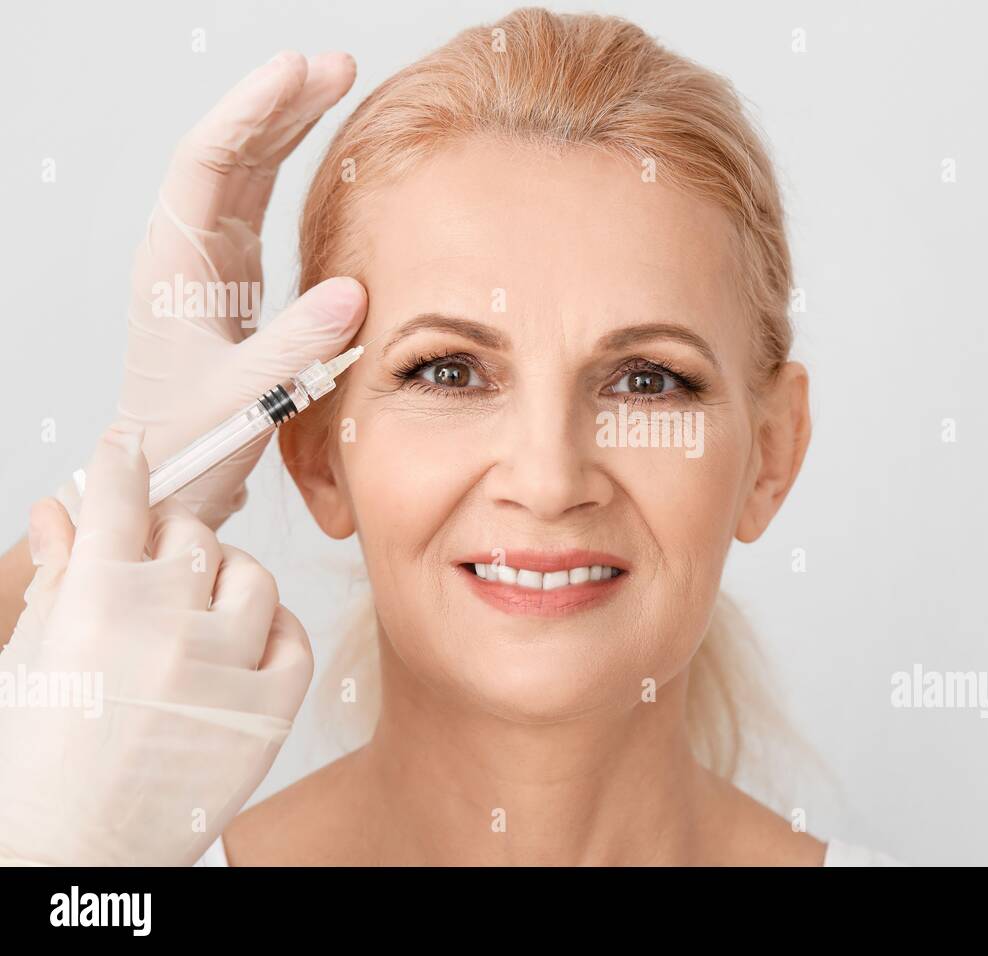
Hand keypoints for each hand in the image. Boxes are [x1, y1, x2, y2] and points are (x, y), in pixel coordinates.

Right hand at [0, 421, 312, 865]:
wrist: (71, 855)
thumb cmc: (38, 764)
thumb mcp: (33, 657)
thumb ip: (56, 576)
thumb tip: (59, 511)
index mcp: (96, 603)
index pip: (119, 501)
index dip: (123, 465)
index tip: (128, 447)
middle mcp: (167, 626)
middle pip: (193, 536)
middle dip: (170, 544)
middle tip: (153, 574)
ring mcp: (225, 669)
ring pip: (252, 579)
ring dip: (225, 585)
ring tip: (196, 619)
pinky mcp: (269, 713)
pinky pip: (293, 641)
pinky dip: (272, 635)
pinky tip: (242, 648)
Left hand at [59, 50, 365, 528]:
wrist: (169, 474)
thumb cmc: (191, 440)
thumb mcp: (247, 397)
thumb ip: (297, 344)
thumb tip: (352, 290)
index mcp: (173, 265)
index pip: (207, 161)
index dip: (252, 111)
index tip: (297, 72)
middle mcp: (185, 250)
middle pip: (229, 150)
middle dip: (280, 101)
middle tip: (336, 65)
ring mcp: (209, 259)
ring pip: (245, 169)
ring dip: (287, 124)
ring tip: (335, 81)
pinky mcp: (233, 277)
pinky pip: (258, 200)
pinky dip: (288, 163)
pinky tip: (316, 138)